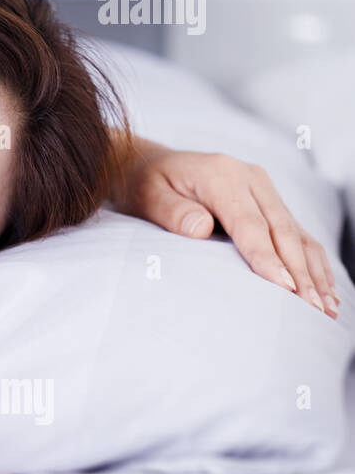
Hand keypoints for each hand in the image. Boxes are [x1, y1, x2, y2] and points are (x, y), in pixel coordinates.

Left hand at [112, 140, 339, 318]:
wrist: (150, 165)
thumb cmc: (146, 185)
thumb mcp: (148, 196)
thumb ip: (172, 213)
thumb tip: (201, 229)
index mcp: (222, 175)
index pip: (251, 224)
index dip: (269, 257)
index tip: (285, 288)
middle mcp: (250, 178)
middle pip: (282, 230)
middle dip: (300, 271)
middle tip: (314, 308)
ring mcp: (263, 188)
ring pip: (296, 233)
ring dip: (314, 270)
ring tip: (327, 306)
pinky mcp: (269, 200)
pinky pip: (296, 232)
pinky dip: (311, 260)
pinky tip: (324, 287)